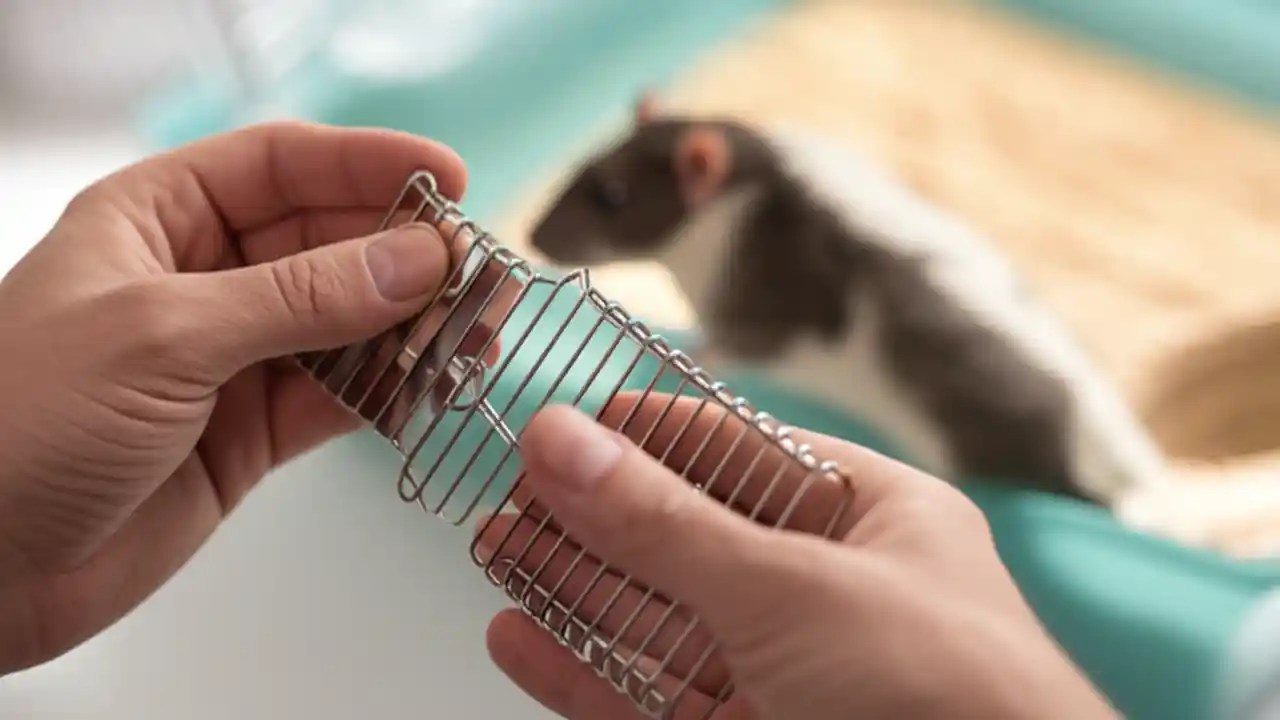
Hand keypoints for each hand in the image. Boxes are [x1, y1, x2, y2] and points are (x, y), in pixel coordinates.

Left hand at [0, 122, 465, 672]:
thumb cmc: (19, 424)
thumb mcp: (164, 334)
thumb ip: (300, 298)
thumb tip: (415, 260)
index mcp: (157, 219)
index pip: (282, 165)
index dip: (369, 164)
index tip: (450, 180)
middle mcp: (202, 280)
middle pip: (328, 243)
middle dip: (405, 253)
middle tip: (477, 271)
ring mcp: (231, 358)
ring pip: (346, 323)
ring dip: (412, 325)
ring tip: (478, 332)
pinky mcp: (251, 432)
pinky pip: (340, 396)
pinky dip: (391, 391)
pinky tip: (434, 385)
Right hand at [481, 394, 1116, 718]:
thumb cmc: (954, 700)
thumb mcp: (792, 586)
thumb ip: (667, 522)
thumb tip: (563, 441)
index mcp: (876, 523)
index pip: (747, 455)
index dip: (658, 434)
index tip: (576, 419)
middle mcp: (835, 596)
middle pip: (692, 539)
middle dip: (599, 514)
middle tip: (516, 489)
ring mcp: (794, 677)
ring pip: (664, 622)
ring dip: (578, 588)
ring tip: (499, 550)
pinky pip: (653, 698)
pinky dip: (584, 672)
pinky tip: (525, 639)